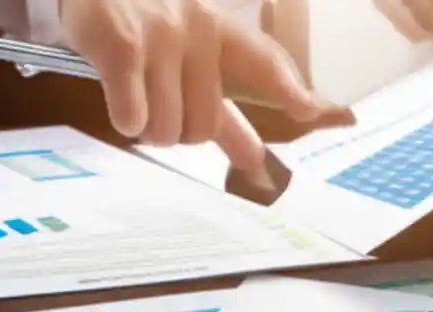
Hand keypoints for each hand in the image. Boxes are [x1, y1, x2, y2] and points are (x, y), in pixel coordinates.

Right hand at [58, 0, 342, 172]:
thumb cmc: (140, 27)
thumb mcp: (187, 59)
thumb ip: (223, 111)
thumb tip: (257, 161)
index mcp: (219, 31)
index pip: (263, 60)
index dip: (287, 87)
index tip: (311, 109)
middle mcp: (197, 28)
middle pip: (204, 125)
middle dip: (178, 133)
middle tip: (156, 108)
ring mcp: (160, 35)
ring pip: (168, 127)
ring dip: (147, 130)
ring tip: (134, 100)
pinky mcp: (121, 44)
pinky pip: (135, 115)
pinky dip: (127, 122)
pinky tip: (122, 110)